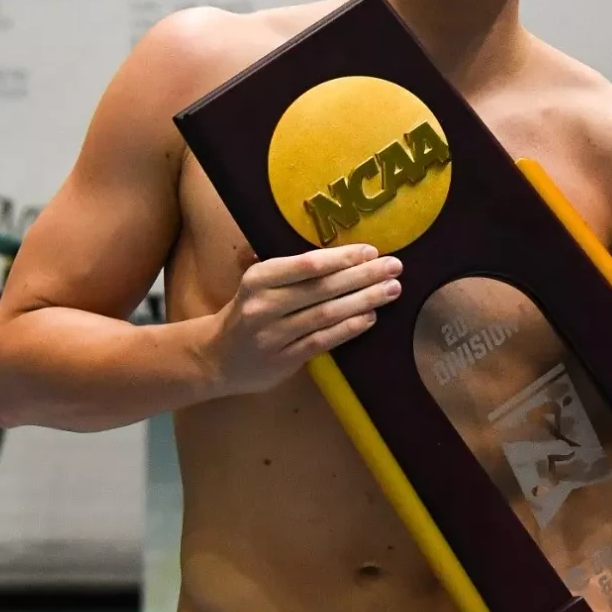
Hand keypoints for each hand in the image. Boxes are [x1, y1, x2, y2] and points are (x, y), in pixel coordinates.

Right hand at [201, 244, 401, 396]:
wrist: (217, 357)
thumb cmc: (249, 311)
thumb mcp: (259, 284)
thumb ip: (293, 271)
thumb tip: (347, 255)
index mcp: (259, 278)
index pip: (307, 264)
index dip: (342, 257)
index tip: (371, 251)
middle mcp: (264, 305)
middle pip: (322, 288)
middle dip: (363, 276)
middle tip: (394, 267)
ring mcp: (274, 335)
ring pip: (326, 314)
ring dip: (363, 300)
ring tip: (391, 290)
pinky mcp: (284, 360)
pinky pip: (322, 341)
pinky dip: (348, 329)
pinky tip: (370, 318)